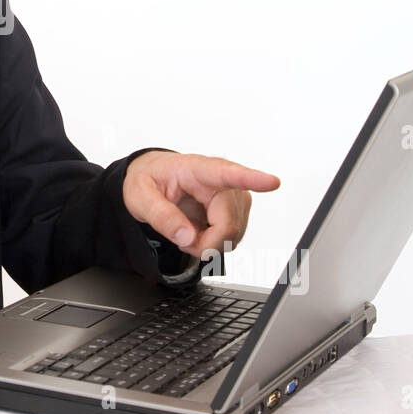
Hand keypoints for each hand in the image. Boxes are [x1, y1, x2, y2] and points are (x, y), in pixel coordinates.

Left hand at [122, 150, 279, 259]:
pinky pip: (232, 238)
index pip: (228, 173)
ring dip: (209, 244)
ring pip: (233, 235)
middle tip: (182, 239)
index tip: (272, 182)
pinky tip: (199, 232)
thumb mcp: (140, 197)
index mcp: (198, 169)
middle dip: (206, 243)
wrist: (152, 177)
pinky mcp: (236, 210)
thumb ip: (161, 216)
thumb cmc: (149, 179)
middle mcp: (223, 181)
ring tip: (187, 231)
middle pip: (229, 224)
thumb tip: (187, 237)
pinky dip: (213, 244)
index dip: (252, 179)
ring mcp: (233, 197)